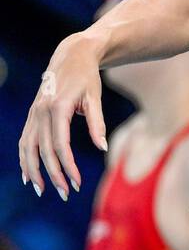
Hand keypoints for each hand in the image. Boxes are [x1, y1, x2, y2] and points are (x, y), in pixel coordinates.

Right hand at [18, 33, 108, 200]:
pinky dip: (24, 158)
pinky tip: (29, 175)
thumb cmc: (88, 78)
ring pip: (28, 148)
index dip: (68, 167)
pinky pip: (24, 140)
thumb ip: (98, 124)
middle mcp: (40, 111)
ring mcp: (33, 113)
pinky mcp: (31, 114)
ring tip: (42, 190)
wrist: (71, 55)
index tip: (78, 183)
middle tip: (65, 194)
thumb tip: (103, 149)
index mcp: (57, 108)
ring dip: (33, 171)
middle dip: (54, 174)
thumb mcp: (95, 98)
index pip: (60, 145)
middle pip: (44, 151)